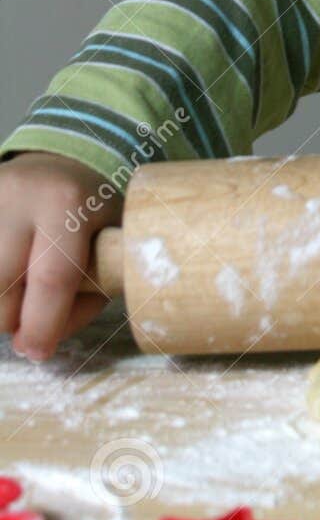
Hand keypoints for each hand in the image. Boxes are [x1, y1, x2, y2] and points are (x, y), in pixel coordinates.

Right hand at [0, 151, 123, 359]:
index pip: (52, 278)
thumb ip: (85, 293)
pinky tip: (8, 280)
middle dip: (12, 318)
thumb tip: (34, 344)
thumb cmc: (90, 214)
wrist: (58, 167)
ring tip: (18, 291)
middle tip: (30, 319)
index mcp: (66, 202)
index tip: (38, 352)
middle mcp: (19, 194)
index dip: (44, 325)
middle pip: (2, 286)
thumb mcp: (108, 244)